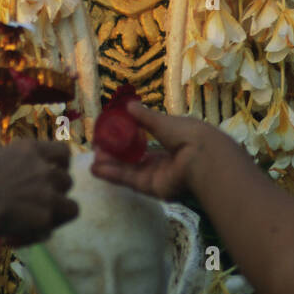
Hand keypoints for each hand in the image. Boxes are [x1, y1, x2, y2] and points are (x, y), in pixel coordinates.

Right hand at [0, 138, 76, 243]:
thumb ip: (5, 165)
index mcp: (28, 149)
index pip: (64, 151)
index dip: (63, 164)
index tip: (56, 172)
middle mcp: (43, 168)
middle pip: (67, 181)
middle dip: (57, 194)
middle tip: (38, 204)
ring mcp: (48, 192)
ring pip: (71, 206)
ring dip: (55, 216)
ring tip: (35, 224)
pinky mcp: (46, 216)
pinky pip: (49, 231)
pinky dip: (37, 236)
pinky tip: (17, 239)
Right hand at [92, 102, 220, 199]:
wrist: (201, 158)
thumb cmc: (187, 134)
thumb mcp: (163, 121)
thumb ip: (144, 116)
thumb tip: (129, 105)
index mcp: (170, 142)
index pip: (146, 141)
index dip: (127, 138)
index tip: (110, 134)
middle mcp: (164, 160)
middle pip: (134, 159)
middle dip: (115, 155)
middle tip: (98, 149)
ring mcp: (158, 175)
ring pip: (129, 171)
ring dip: (110, 166)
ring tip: (93, 160)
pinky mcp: (152, 188)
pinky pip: (130, 180)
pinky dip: (114, 175)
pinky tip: (97, 169)